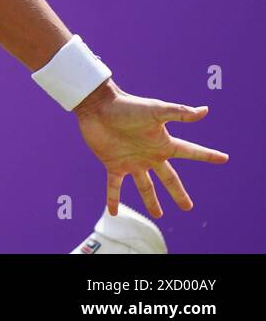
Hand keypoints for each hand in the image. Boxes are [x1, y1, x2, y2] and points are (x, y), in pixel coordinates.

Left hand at [74, 81, 228, 217]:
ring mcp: (131, 161)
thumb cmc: (128, 106)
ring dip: (150, 201)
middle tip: (187, 207)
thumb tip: (205, 110)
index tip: (223, 158)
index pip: (190, 152)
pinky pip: (114, 186)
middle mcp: (149, 155)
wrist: (98, 105)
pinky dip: (113, 199)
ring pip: (145, 186)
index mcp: (162, 143)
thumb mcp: (156, 110)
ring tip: (158, 215)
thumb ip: (179, 113)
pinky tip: (113, 212)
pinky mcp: (112, 164)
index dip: (206, 156)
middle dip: (178, 193)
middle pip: (168, 179)